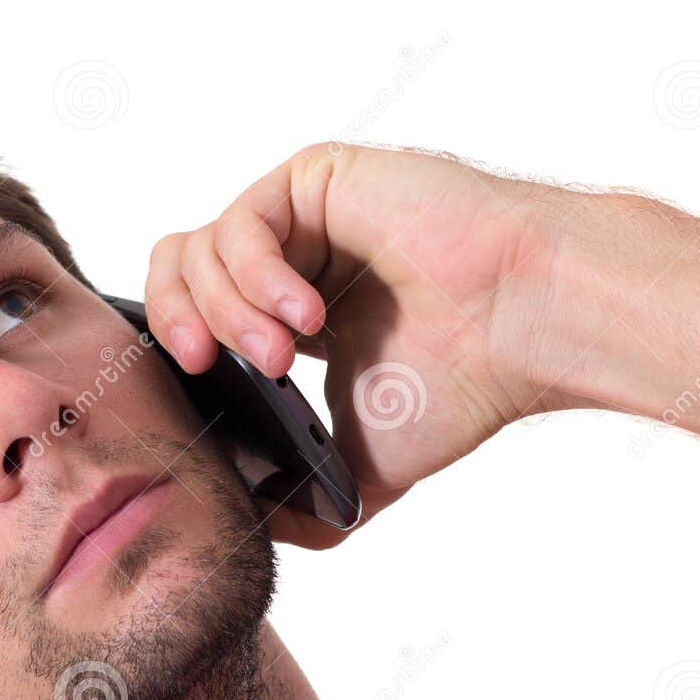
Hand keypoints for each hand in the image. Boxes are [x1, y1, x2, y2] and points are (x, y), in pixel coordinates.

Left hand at [143, 142, 559, 546]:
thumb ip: (302, 502)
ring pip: (202, 249)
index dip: (177, 351)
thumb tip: (249, 520)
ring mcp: (303, 217)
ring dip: (228, 313)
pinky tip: (308, 315)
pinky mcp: (316, 179)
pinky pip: (243, 222)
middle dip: (180, 328)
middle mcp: (292, 261)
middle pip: (178, 272)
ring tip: (280, 357)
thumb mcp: (361, 466)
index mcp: (291, 319)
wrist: (521, 330)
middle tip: (212, 369)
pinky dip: (257, 275)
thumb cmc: (464, 387)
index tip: (194, 395)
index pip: (195, 317)